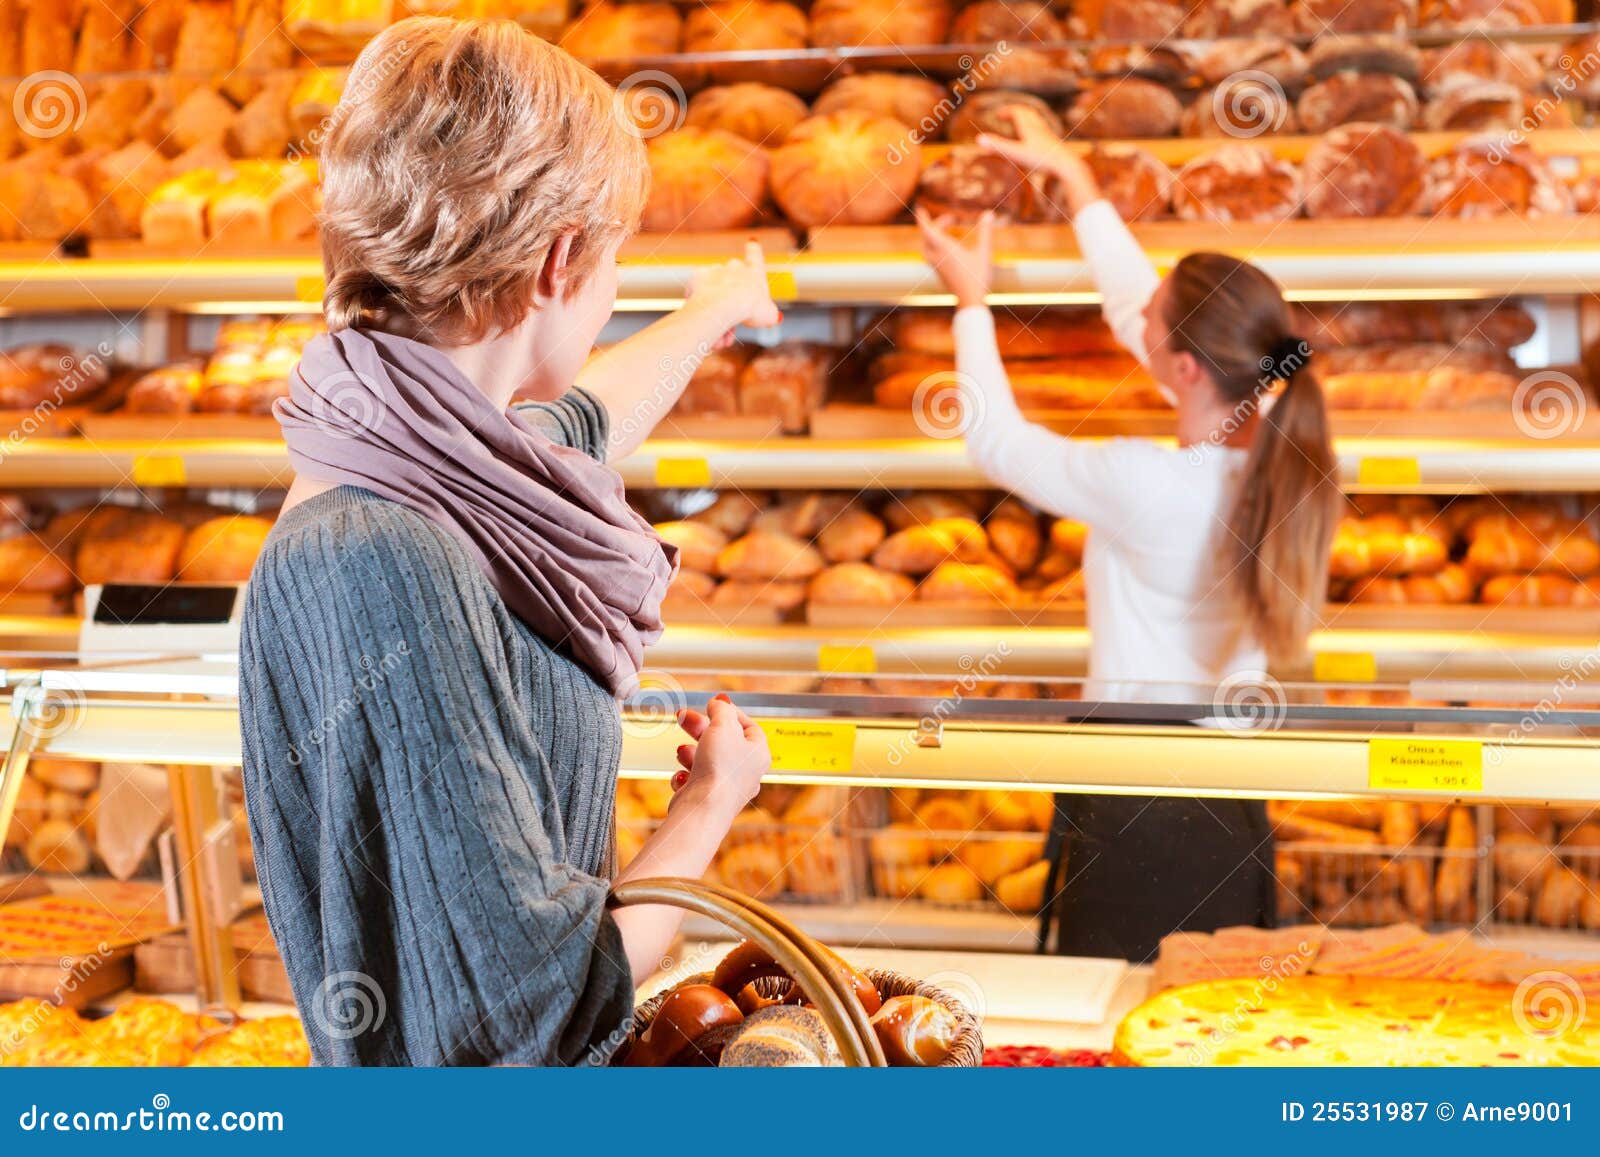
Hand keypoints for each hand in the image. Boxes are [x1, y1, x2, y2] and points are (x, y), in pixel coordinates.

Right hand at [670, 695, 769, 819]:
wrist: (703, 808)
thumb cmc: (720, 768)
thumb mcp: (723, 725)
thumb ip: (722, 710)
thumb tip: (720, 702)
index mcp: (758, 753)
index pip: (749, 727)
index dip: (731, 713)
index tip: (713, 706)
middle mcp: (746, 772)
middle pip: (723, 741)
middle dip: (701, 729)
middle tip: (684, 718)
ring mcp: (727, 787)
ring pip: (707, 761)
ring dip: (691, 752)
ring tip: (682, 751)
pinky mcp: (708, 799)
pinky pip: (695, 781)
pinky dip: (686, 776)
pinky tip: (682, 777)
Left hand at [684, 241, 781, 343]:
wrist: (723, 305)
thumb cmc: (749, 310)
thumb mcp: (769, 315)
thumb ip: (769, 313)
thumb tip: (772, 315)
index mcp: (754, 271)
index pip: (755, 254)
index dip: (754, 248)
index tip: (752, 241)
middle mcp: (734, 266)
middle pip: (733, 275)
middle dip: (732, 291)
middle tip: (733, 312)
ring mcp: (716, 270)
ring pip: (715, 285)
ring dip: (716, 299)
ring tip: (719, 319)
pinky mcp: (698, 276)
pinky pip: (699, 290)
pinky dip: (701, 300)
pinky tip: (704, 313)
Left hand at [915, 207, 993, 309]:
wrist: (970, 301)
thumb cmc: (978, 276)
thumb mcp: (984, 252)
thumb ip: (985, 232)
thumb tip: (989, 213)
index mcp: (945, 249)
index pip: (928, 230)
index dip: (922, 218)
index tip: (919, 208)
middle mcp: (938, 257)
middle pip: (927, 237)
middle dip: (935, 225)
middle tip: (950, 219)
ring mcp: (938, 267)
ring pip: (927, 248)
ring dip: (933, 237)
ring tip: (946, 232)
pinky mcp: (941, 274)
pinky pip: (933, 257)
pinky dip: (937, 247)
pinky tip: (949, 248)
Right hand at [977, 106, 1098, 214]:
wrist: (1066, 167)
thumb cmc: (1041, 160)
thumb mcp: (1016, 154)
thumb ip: (997, 147)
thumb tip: (977, 139)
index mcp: (1030, 127)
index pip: (1018, 112)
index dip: (1007, 111)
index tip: (997, 114)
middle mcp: (1040, 128)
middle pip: (1028, 113)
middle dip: (1015, 112)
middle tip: (1004, 115)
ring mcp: (1048, 136)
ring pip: (1037, 122)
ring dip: (1026, 119)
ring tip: (1018, 124)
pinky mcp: (1054, 145)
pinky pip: (1043, 133)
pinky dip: (1034, 131)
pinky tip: (1033, 141)